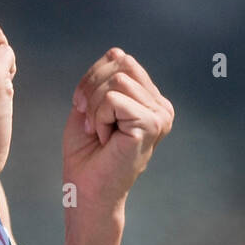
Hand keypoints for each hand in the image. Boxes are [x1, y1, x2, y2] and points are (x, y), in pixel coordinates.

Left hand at [63, 47, 173, 218]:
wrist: (86, 191)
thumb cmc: (86, 153)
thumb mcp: (91, 105)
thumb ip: (105, 78)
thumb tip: (116, 53)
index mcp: (149, 99)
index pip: (119, 58)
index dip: (91, 77)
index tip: (83, 107)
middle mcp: (161, 105)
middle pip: (119, 62)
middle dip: (91, 88)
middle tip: (90, 121)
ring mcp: (160, 115)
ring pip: (116, 80)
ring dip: (95, 107)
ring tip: (100, 133)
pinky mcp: (151, 125)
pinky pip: (114, 98)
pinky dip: (99, 117)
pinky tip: (106, 140)